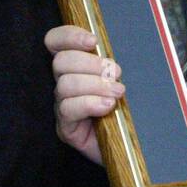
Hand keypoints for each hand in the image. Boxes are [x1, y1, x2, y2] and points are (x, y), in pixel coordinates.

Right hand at [46, 25, 123, 165]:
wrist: (131, 149)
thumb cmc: (126, 111)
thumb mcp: (120, 82)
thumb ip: (112, 66)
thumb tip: (114, 55)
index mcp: (74, 67)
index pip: (55, 42)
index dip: (69, 36)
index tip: (93, 41)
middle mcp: (63, 85)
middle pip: (60, 62)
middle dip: (90, 64)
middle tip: (116, 73)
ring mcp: (62, 107)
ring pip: (65, 85)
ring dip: (95, 85)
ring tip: (118, 92)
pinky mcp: (66, 128)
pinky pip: (68, 109)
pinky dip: (90, 103)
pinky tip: (108, 106)